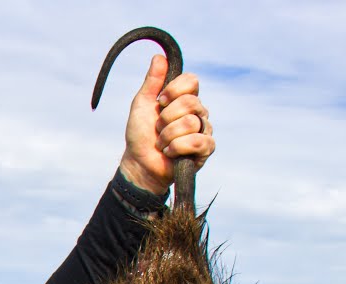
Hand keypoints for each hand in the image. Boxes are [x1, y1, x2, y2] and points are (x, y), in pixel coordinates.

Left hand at [118, 54, 214, 194]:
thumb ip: (152, 82)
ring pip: (190, 123)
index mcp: (184, 98)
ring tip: (163, 143)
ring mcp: (204, 130)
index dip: (174, 90)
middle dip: (166, 118)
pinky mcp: (206, 149)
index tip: (160, 102)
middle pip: (190, 102)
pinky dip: (177, 148)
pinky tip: (170, 153)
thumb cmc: (141, 134)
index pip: (191, 81)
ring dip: (168, 135)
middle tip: (158, 127)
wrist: (139, 163)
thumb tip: (159, 56)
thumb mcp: (142, 104)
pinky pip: (197, 142)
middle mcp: (198, 112)